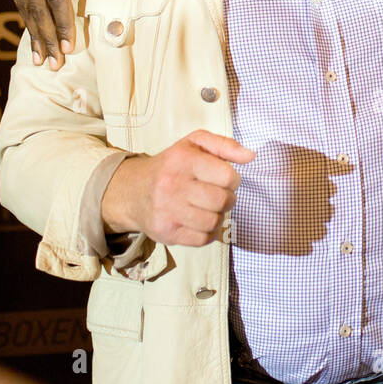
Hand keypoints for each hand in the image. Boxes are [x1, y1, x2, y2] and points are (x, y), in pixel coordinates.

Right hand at [102, 131, 253, 246]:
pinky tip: (200, 221)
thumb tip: (250, 156)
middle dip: (228, 199)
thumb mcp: (195, 144)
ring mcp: (167, 210)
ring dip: (218, 216)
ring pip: (214, 221)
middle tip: (219, 195)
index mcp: (183, 160)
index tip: (225, 179)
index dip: (233, 179)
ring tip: (208, 207)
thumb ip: (225, 145)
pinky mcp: (165, 232)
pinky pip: (202, 239)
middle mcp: (172, 185)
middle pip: (222, 201)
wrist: (133, 191)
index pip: (227, 176)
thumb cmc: (171, 166)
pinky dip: (208, 232)